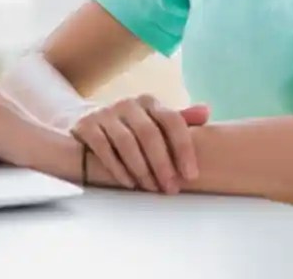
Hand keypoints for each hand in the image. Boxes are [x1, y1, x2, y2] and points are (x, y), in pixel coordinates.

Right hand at [71, 95, 209, 193]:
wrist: (86, 121)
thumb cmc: (128, 127)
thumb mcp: (153, 121)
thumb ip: (180, 119)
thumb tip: (206, 111)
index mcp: (149, 103)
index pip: (172, 120)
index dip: (184, 148)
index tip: (190, 175)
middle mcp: (128, 104)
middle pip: (149, 133)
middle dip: (162, 164)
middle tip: (170, 188)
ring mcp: (105, 113)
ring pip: (126, 142)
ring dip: (142, 168)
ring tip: (151, 188)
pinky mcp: (86, 125)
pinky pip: (103, 148)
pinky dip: (117, 168)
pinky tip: (129, 183)